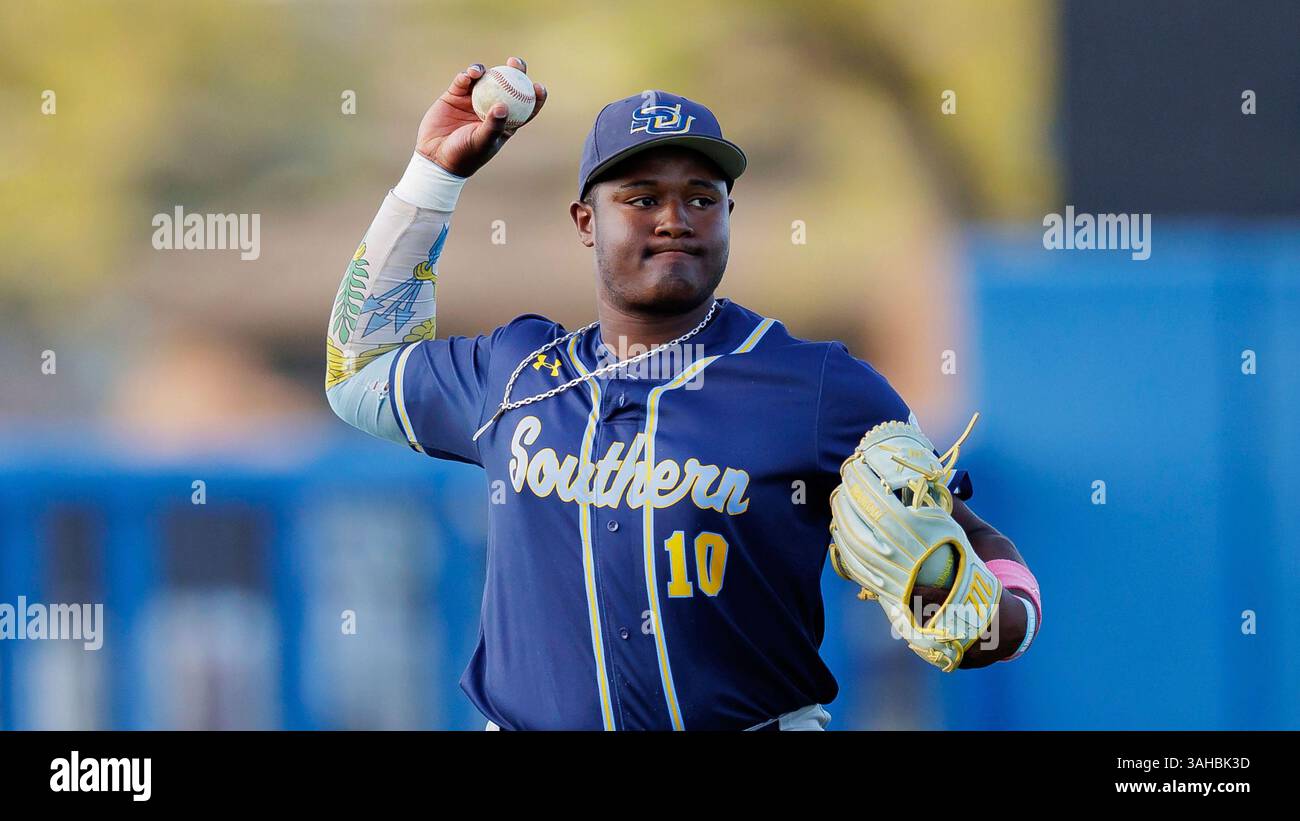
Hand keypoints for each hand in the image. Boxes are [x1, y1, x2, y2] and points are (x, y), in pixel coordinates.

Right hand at [415, 56, 547, 177]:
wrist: (436, 156)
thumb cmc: (465, 154)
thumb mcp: (481, 142)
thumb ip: (493, 125)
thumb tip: (504, 106)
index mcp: (506, 121)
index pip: (526, 106)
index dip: (535, 95)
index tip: (538, 87)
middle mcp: (491, 107)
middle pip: (508, 85)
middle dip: (515, 70)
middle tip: (515, 63)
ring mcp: (474, 99)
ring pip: (485, 78)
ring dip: (486, 70)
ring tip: (481, 71)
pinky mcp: (455, 95)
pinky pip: (463, 81)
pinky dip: (466, 76)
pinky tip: (468, 75)